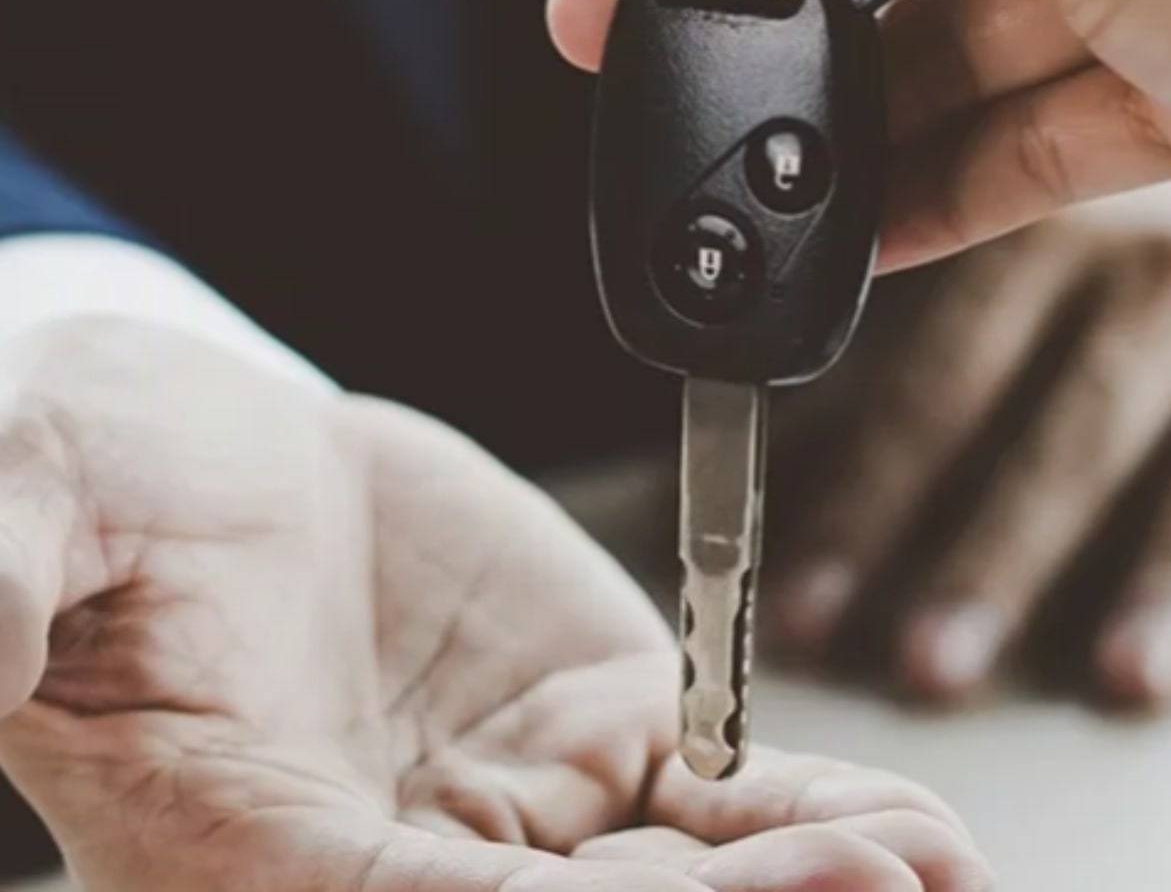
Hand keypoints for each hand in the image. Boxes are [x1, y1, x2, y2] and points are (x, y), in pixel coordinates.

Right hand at [0, 317, 990, 890]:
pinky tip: (900, 828)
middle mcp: (400, 867)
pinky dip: (803, 817)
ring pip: (682, 886)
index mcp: (253, 859)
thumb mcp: (34, 501)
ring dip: (811, 889)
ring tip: (937, 872)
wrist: (211, 461)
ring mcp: (511, 813)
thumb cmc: (105, 484)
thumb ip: (9, 573)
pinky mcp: (590, 732)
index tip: (759, 891)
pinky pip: (713, 800)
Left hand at [764, 178, 1170, 707]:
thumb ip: (909, 354)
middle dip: (990, 563)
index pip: (935, 394)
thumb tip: (786, 460)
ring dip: (1145, 581)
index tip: (810, 604)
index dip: (868, 504)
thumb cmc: (1093, 239)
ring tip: (1114, 673)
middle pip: (1053, 446)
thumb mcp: (1002, 269)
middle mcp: (1135, 281)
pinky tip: (1162, 664)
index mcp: (1030, 252)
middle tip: (928, 665)